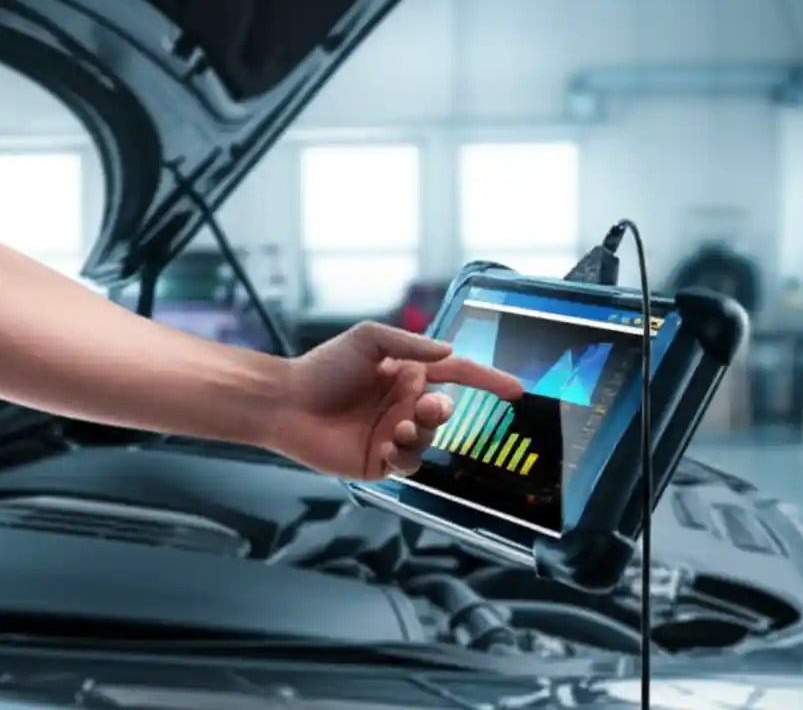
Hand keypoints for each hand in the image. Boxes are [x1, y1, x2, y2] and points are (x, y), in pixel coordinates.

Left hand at [266, 321, 522, 479]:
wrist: (286, 403)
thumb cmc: (323, 368)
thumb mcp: (369, 339)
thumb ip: (411, 345)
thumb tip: (449, 352)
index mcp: (408, 374)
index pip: (458, 374)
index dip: (488, 380)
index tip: (516, 389)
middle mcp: (405, 405)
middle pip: (446, 411)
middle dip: (443, 412)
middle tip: (427, 409)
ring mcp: (395, 434)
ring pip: (430, 440)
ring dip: (420, 434)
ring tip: (397, 429)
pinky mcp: (380, 461)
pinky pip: (408, 463)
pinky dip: (404, 455)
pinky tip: (385, 446)